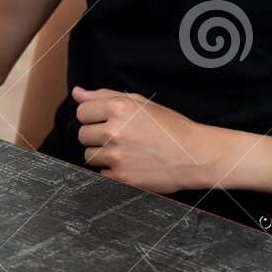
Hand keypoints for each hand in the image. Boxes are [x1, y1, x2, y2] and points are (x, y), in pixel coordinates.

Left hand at [74, 86, 224, 193]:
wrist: (194, 155)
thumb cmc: (169, 127)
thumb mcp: (140, 103)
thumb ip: (104, 96)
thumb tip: (76, 93)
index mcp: (119, 108)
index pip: (81, 112)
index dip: (92, 116)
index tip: (105, 120)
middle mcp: (116, 131)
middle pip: (82, 135)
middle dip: (96, 136)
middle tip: (118, 137)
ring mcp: (118, 156)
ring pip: (89, 155)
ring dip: (102, 154)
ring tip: (125, 151)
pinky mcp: (122, 177)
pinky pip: (101, 173)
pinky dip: (113, 171)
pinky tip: (131, 165)